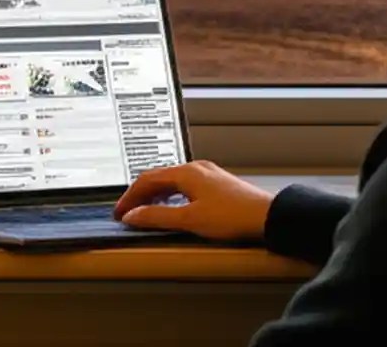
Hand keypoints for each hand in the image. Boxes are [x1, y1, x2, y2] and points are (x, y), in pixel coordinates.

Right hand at [113, 160, 274, 241]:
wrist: (266, 216)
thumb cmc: (232, 216)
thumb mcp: (189, 219)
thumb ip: (157, 217)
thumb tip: (133, 215)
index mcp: (186, 172)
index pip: (147, 180)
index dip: (129, 197)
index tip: (119, 212)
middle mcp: (196, 168)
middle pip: (158, 177)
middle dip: (140, 195)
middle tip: (128, 212)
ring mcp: (207, 174)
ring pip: (172, 180)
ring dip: (155, 195)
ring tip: (145, 212)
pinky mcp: (217, 184)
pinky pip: (184, 185)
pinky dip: (170, 195)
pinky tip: (171, 209)